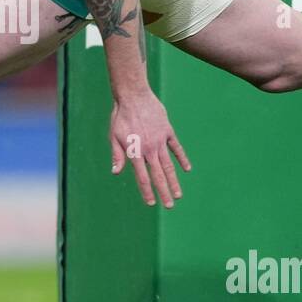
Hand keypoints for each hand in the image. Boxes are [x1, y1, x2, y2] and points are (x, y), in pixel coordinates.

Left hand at [110, 90, 190, 207]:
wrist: (134, 95)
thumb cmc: (120, 117)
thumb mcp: (114, 137)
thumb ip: (117, 155)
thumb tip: (115, 173)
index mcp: (135, 152)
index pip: (142, 177)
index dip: (147, 191)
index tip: (151, 203)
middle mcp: (149, 149)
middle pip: (158, 175)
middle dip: (164, 192)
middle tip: (170, 206)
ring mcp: (160, 140)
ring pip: (169, 165)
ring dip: (174, 181)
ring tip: (179, 195)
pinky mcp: (167, 131)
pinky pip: (176, 148)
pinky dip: (182, 159)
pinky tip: (187, 169)